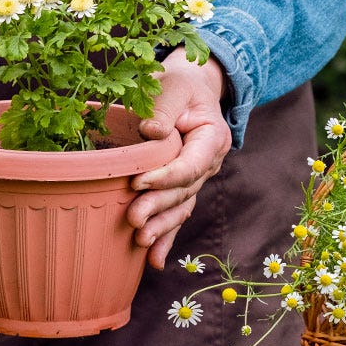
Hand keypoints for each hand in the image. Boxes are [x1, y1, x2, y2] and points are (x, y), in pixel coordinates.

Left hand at [128, 48, 232, 269]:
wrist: (190, 90)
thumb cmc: (179, 84)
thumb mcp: (173, 85)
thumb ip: (164, 108)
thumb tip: (151, 134)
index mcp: (212, 138)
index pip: (191, 165)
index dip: (165, 177)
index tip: (137, 182)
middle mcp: (208, 163)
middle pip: (184, 191)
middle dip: (158, 207)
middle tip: (132, 218)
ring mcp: (197, 179)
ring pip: (180, 208)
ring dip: (161, 227)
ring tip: (140, 241)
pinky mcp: (183, 188)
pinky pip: (177, 215)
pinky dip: (166, 238)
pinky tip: (154, 262)